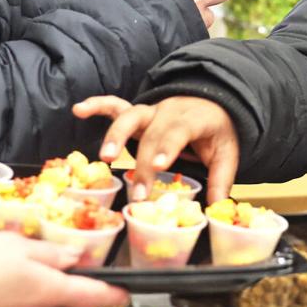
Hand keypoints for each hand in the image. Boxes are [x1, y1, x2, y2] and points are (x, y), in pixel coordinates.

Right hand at [0, 232, 127, 306]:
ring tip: (18, 274)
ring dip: (38, 298)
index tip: (124, 294)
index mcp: (47, 291)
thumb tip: (75, 258)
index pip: (92, 296)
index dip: (112, 295)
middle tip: (57, 271)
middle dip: (68, 293)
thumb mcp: (16, 245)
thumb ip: (49, 253)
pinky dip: (12, 305)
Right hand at [75, 95, 240, 202]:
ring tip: (106, 157)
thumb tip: (218, 206)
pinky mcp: (139, 112)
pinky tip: (80, 109)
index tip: (159, 165)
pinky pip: (116, 106)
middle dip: (143, 164)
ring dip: (117, 136)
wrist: (213, 99)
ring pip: (131, 118)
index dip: (168, 147)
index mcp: (195, 119)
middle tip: (139, 193)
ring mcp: (152, 110)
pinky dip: (98, 105)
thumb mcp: (227, 151)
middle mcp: (170, 111)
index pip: (179, 131)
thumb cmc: (216, 130)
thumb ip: (221, 178)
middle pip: (153, 135)